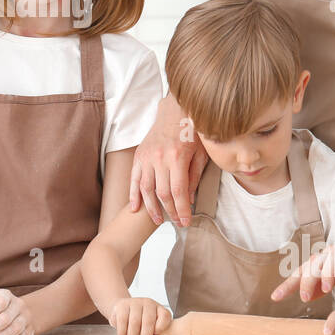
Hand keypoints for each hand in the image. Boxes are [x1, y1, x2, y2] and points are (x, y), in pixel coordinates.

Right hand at [109, 297, 171, 334]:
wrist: (122, 312)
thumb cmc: (140, 324)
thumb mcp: (151, 331)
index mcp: (159, 308)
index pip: (165, 317)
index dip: (160, 329)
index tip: (153, 334)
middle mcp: (148, 303)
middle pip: (148, 321)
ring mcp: (135, 302)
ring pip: (134, 322)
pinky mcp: (122, 305)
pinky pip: (122, 321)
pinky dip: (122, 332)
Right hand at [128, 100, 208, 225]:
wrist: (175, 111)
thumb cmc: (191, 131)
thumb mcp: (200, 153)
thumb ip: (194, 177)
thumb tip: (190, 199)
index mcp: (177, 157)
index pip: (179, 191)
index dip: (182, 210)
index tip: (186, 221)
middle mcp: (160, 158)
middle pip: (163, 193)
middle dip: (170, 212)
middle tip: (177, 223)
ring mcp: (147, 157)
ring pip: (146, 189)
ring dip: (152, 208)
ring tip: (158, 220)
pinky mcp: (139, 155)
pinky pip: (134, 179)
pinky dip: (134, 195)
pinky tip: (135, 208)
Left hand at [271, 238, 334, 304]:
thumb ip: (324, 282)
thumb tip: (307, 295)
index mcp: (326, 258)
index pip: (303, 271)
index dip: (289, 284)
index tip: (275, 297)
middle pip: (316, 265)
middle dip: (308, 281)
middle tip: (304, 297)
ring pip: (334, 261)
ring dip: (327, 275)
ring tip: (324, 289)